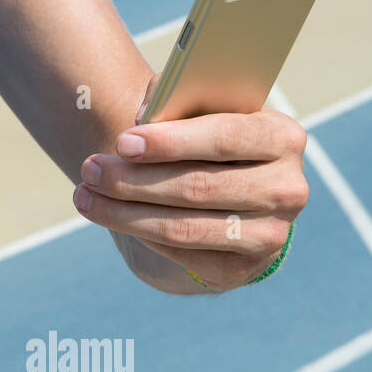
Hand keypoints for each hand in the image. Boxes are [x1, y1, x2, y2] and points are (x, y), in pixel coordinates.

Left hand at [72, 76, 308, 291]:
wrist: (224, 195)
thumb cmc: (204, 141)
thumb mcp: (199, 111)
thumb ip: (176, 102)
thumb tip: (142, 118)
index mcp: (283, 137)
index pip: (226, 138)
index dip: (170, 142)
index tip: (122, 142)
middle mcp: (287, 189)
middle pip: (198, 186)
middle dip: (134, 179)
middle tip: (90, 168)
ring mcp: (271, 234)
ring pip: (183, 226)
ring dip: (123, 212)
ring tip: (84, 195)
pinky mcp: (243, 269)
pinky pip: (181, 253)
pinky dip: (138, 233)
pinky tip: (109, 215)